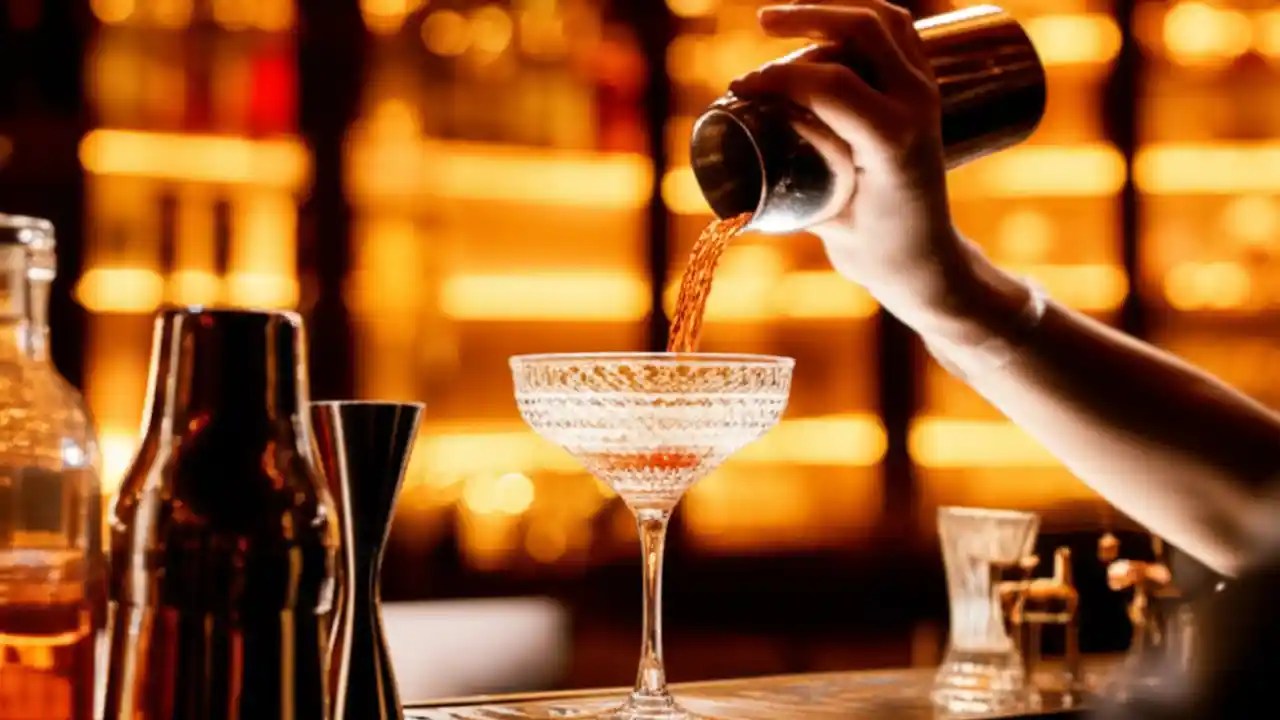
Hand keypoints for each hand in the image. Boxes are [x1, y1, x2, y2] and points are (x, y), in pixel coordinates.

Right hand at [731, 1, 1010, 339]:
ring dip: (834, 8)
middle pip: (864, 29)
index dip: (778, 76)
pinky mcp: (925, 89)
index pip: (831, 83)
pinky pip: (898, 32)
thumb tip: (740, 132)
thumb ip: (793, 170)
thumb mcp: (827, 214)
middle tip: (762, 24)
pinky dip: (860, 19)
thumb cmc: (869, 247)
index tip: (741, 88)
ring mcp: (927, 93)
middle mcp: (917, 105)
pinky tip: (823, 26)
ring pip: (885, 20)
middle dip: (807, 17)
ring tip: (785, 19)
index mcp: (894, 140)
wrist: (922, 257)